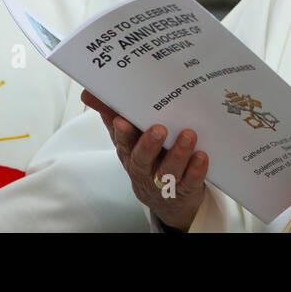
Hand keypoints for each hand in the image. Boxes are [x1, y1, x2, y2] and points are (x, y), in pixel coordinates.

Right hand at [80, 90, 207, 230]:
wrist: (167, 200)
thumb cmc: (147, 158)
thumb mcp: (128, 139)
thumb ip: (112, 114)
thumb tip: (89, 92)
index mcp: (129, 153)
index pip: (123, 142)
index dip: (123, 133)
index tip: (123, 120)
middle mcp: (144, 169)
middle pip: (143, 159)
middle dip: (149, 144)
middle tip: (159, 129)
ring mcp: (164, 181)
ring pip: (168, 171)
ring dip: (178, 153)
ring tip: (188, 135)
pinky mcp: (185, 189)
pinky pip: (190, 181)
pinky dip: (196, 170)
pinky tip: (202, 156)